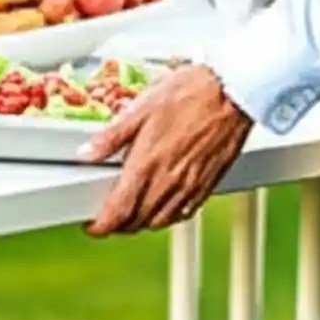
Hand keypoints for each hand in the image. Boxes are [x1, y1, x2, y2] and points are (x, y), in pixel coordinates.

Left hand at [81, 66, 252, 235]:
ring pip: (160, 221)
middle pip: (137, 221)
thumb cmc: (189, 94)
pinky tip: (163, 208)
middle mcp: (168, 180)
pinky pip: (184, 212)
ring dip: (141, 224)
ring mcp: (189, 185)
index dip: (101, 225)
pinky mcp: (207, 183)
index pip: (118, 211)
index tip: (93, 226)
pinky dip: (168, 217)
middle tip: (108, 220)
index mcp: (146, 163)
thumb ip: (111, 136)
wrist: (232, 92)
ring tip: (131, 216)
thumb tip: (87, 153)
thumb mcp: (140, 108)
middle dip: (118, 226)